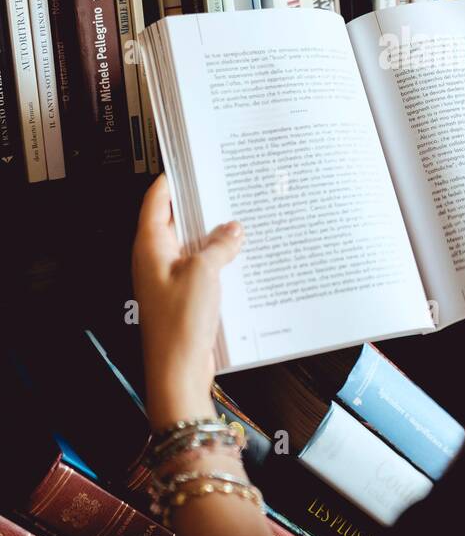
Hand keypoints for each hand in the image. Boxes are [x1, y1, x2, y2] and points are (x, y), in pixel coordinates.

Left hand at [132, 175, 244, 429]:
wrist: (178, 373)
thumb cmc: (180, 324)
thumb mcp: (204, 273)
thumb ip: (220, 245)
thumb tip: (233, 229)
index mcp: (150, 246)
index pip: (156, 199)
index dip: (173, 179)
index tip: (193, 162)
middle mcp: (156, 260)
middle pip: (177, 221)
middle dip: (203, 207)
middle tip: (229, 188)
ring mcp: (170, 279)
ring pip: (194, 246)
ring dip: (216, 236)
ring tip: (244, 219)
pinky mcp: (185, 297)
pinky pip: (203, 269)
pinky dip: (220, 261)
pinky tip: (243, 257)